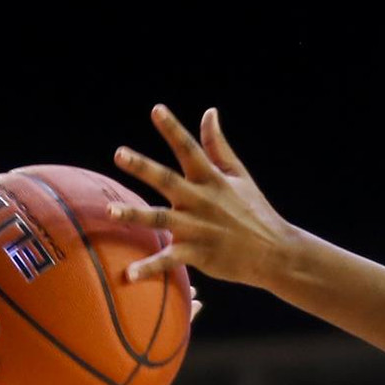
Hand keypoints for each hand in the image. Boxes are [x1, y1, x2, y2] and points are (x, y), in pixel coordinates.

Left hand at [109, 107, 297, 288]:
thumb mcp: (238, 175)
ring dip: (134, 215)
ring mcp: (197, 228)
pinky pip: (169, 260)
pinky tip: (129, 274)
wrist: (275, 252)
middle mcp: (201, 201)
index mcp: (211, 179)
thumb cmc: (254, 211)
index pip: (189, 149)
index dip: (173, 129)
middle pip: (167, 180)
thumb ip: (217, 146)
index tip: (156, 110)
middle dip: (143, 167)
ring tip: (110, 211)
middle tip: (119, 154)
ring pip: (160, 219)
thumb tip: (209, 112)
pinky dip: (150, 268)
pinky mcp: (198, 254)